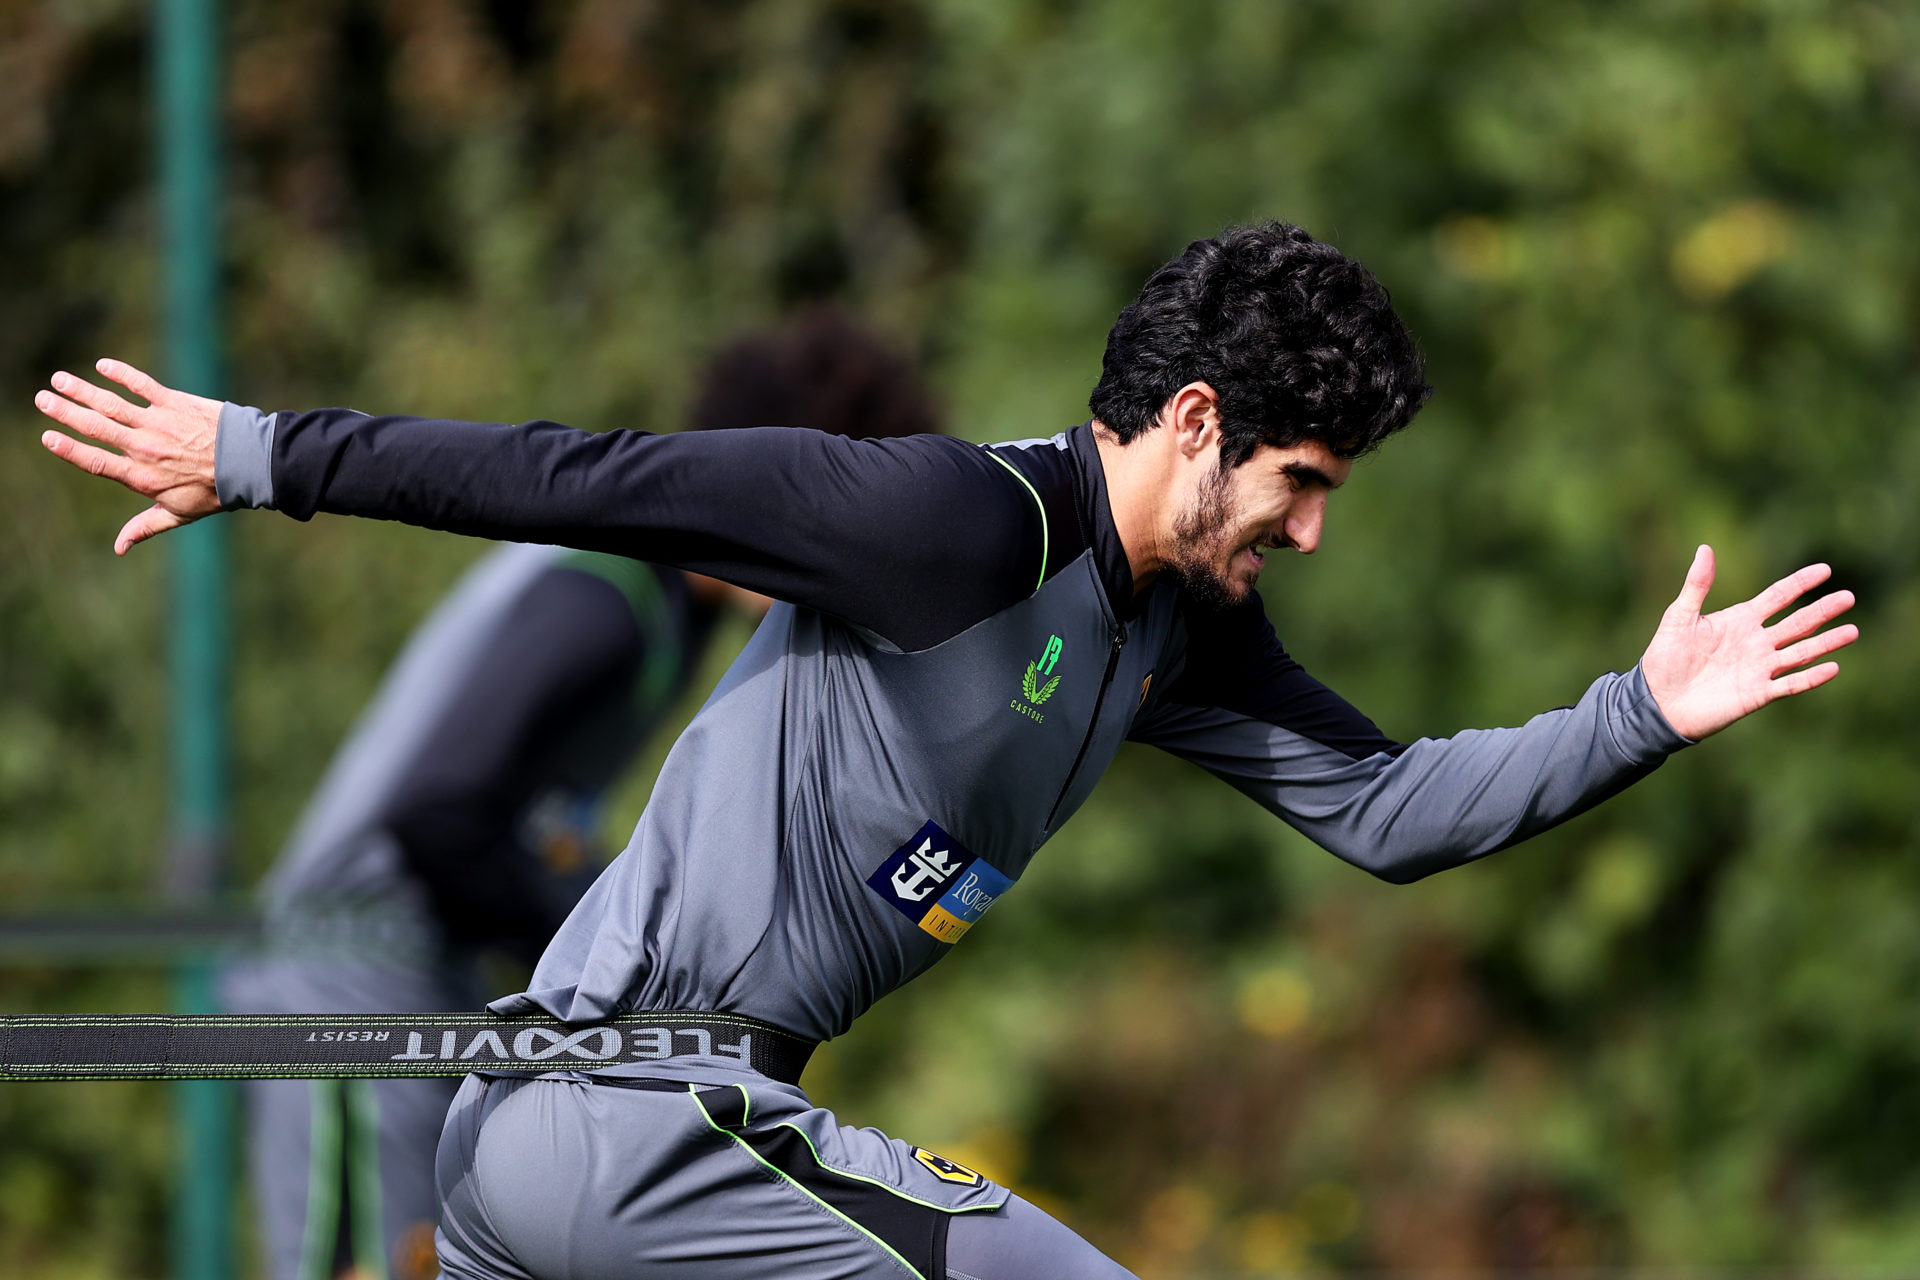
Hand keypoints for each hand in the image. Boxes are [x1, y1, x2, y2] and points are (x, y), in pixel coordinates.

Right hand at [35, 359, 222, 553]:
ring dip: (83, 390)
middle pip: (96, 427)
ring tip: (59, 379)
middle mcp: (145, 448)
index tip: (47, 437)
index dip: (69, 449)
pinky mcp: (175, 402)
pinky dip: (122, 374)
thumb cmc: (214, 492)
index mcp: (141, 476)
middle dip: (65, 412)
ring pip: (111, 403)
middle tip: (41, 399)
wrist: (250, 464)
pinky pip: (142, 385)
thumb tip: (118, 549)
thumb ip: (145, 527)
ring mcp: (159, 423)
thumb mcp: (179, 514)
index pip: (95, 461)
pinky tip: (103, 365)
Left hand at [1641, 545, 1857, 739]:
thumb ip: (1697, 585)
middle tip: (1849, 597)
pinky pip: (1790, 684)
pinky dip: (1810, 677)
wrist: (1657, 701)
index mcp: (1740, 620)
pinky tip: (1832, 667)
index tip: (1825, 570)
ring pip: (1801, 652)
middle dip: (1823, 611)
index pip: (1778, 597)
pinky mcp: (1757, 694)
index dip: (1800, 583)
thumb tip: (1705, 548)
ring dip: (1826, 642)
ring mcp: (1759, 668)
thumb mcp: (1679, 617)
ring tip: (1852, 631)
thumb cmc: (1665, 658)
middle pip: (1798, 623)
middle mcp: (1756, 642)